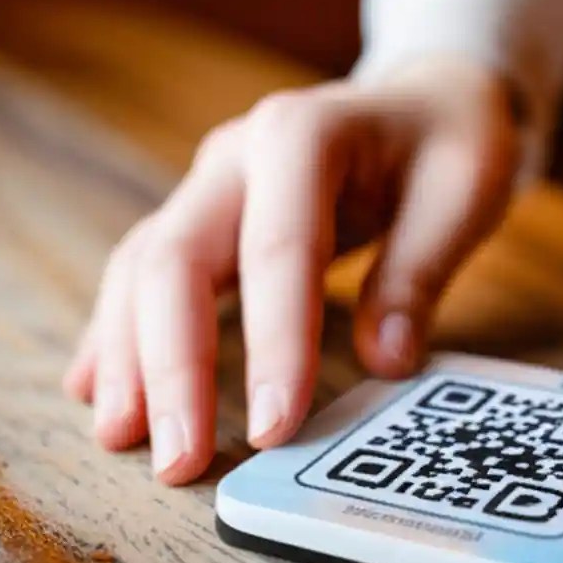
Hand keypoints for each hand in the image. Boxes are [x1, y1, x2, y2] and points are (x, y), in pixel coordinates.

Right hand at [62, 58, 517, 483]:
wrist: (422, 101)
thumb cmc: (449, 143)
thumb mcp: (463, 191)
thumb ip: (420, 270)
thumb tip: (383, 360)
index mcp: (302, 137)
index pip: (278, 251)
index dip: (273, 344)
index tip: (273, 429)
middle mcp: (237, 156)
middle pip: (177, 261)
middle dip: (171, 367)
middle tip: (178, 461)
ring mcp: (210, 186)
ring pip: (144, 269)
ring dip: (128, 358)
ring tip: (122, 439)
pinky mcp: (203, 217)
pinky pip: (145, 273)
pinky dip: (119, 333)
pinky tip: (99, 390)